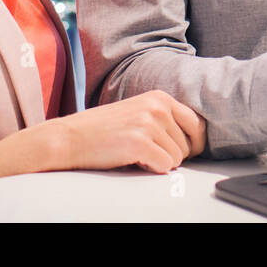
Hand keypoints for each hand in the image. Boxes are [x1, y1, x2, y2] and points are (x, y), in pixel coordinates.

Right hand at [53, 90, 206, 172]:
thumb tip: (195, 140)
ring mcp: (149, 124)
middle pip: (188, 144)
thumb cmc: (104, 129)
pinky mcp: (140, 143)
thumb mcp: (138, 112)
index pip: (196, 124)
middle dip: (172, 155)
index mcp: (160, 97)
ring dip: (159, 162)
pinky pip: (165, 166)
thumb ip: (164, 118)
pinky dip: (152, 169)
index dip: (194, 143)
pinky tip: (133, 160)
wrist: (70, 137)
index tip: (183, 152)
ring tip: (136, 154)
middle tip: (150, 154)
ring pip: (177, 158)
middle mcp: (158, 107)